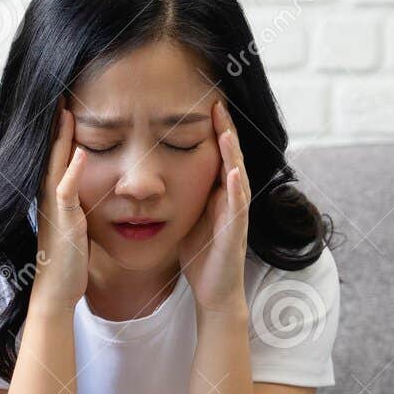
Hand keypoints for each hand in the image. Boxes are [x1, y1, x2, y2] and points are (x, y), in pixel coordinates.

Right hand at [30, 103, 88, 313]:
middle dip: (55, 123)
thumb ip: (78, 202)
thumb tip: (87, 188)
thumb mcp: (75, 222)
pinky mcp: (61, 220)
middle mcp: (49, 195)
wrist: (57, 289)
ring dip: (60, 138)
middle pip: (51, 151)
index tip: (68, 100)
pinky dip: (71, 171)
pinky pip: (65, 192)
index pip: (57, 153)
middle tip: (60, 92)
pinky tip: (79, 152)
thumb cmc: (69, 258)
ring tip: (65, 111)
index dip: (61, 128)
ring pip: (54, 165)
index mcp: (55, 193)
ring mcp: (53, 207)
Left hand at [178, 99, 250, 314]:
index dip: (212, 130)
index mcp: (217, 192)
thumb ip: (179, 192)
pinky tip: (234, 171)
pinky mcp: (236, 231)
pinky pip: (238, 205)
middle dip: (225, 130)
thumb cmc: (200, 252)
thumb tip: (154, 172)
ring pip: (237, 175)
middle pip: (230, 156)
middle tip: (218, 104)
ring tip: (225, 129)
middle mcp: (231, 197)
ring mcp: (236, 213)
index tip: (204, 104)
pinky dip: (237, 187)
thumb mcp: (185, 214)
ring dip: (232, 152)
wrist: (213, 289)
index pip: (217, 153)